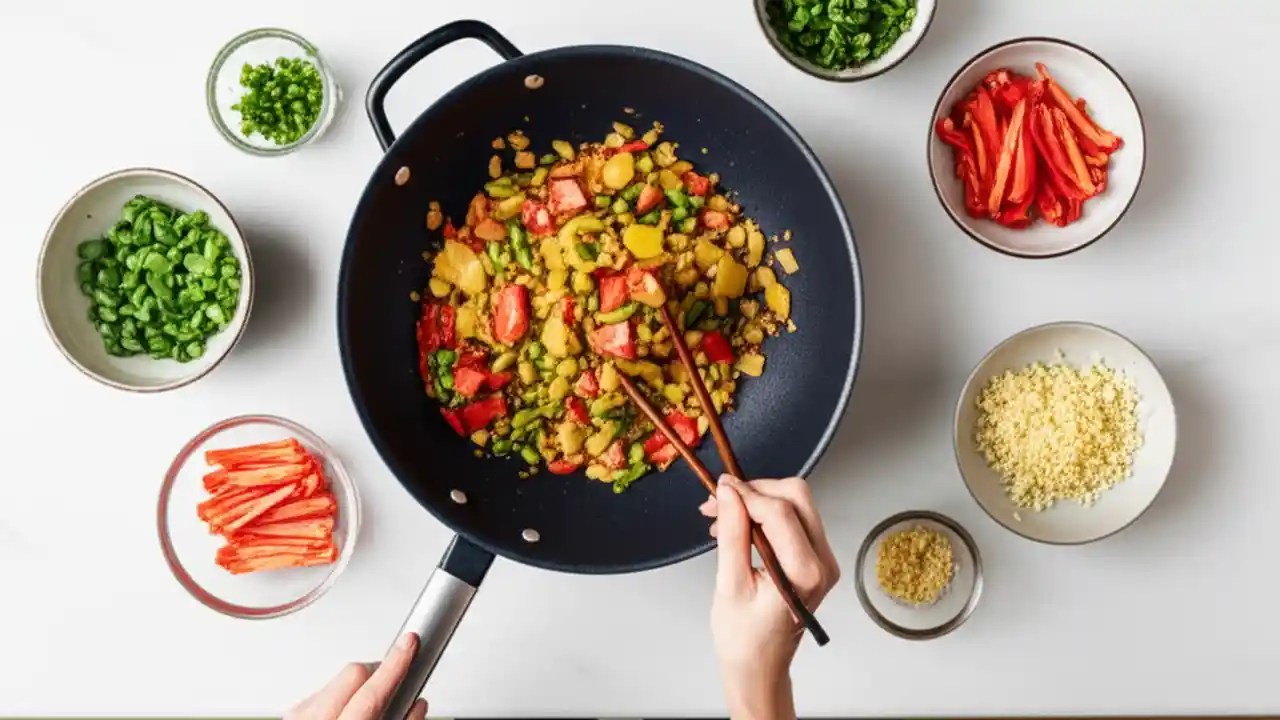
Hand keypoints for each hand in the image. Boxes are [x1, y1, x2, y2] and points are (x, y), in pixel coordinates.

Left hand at [286, 633, 426, 719]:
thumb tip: (416, 705)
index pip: (370, 691)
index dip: (395, 663)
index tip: (409, 644)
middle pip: (353, 674)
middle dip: (379, 675)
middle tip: (397, 686)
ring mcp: (295, 719)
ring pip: (338, 682)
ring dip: (359, 691)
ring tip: (369, 714)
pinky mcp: (291, 717)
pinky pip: (323, 695)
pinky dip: (341, 701)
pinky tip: (348, 718)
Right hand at [700, 475, 839, 719]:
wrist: (759, 667)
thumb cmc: (743, 639)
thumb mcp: (729, 584)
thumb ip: (732, 534)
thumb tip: (728, 493)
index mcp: (806, 573)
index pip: (780, 512)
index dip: (746, 494)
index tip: (718, 490)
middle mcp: (823, 563)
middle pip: (797, 497)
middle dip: (756, 490)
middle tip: (720, 499)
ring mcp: (823, 560)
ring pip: (797, 503)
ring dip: (759, 500)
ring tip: (722, 516)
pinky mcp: (815, 559)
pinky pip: (794, 520)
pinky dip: (766, 514)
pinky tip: (738, 526)